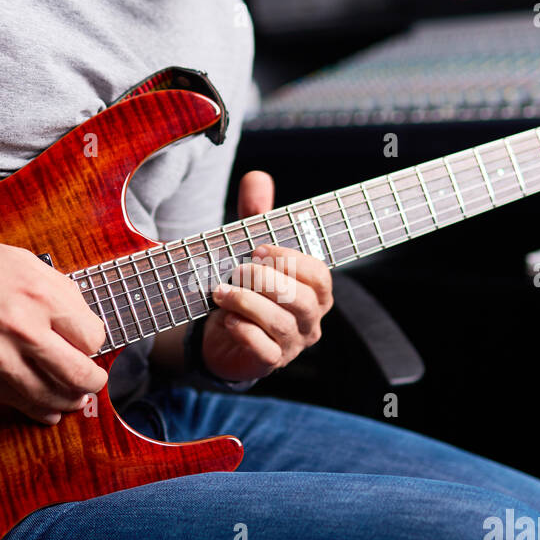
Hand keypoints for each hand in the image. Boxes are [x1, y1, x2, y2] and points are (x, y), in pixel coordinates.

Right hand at [0, 233, 107, 424]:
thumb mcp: (21, 260)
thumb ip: (56, 289)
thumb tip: (79, 318)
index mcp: (41, 293)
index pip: (92, 337)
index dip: (93, 343)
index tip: (86, 344)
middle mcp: (25, 327)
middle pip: (80, 374)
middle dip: (92, 381)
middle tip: (92, 380)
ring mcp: (1, 356)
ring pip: (53, 396)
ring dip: (69, 401)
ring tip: (74, 398)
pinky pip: (20, 403)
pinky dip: (40, 409)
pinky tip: (48, 408)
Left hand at [199, 171, 334, 383]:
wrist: (224, 331)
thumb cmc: (247, 286)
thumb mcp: (251, 248)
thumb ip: (257, 215)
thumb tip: (257, 178)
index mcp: (315, 290)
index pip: (319, 275)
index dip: (290, 260)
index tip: (258, 249)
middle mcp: (310, 319)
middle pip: (303, 301)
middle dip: (267, 281)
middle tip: (237, 270)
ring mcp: (292, 344)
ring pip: (281, 324)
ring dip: (248, 303)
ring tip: (220, 292)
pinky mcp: (270, 362)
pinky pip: (264, 351)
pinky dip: (245, 332)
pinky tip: (227, 320)